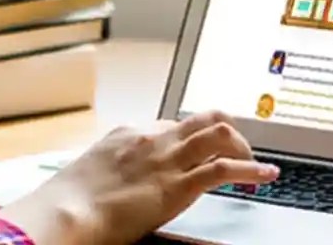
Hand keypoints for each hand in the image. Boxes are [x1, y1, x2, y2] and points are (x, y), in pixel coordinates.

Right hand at [0, 111, 278, 244]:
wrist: (66, 212)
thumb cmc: (68, 202)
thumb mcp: (89, 173)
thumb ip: (111, 169)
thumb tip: (115, 181)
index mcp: (128, 133)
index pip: (172, 124)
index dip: (191, 137)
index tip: (200, 149)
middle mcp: (153, 138)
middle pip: (202, 118)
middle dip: (225, 129)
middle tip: (236, 146)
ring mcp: (168, 159)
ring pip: (219, 134)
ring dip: (243, 145)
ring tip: (255, 160)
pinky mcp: (179, 185)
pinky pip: (225, 169)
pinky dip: (252, 170)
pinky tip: (266, 175)